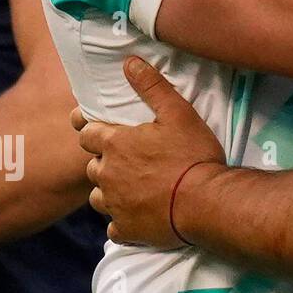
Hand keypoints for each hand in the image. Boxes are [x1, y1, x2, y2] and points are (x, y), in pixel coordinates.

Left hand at [73, 57, 226, 247]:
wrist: (206, 202)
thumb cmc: (192, 155)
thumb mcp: (178, 113)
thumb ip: (152, 87)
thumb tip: (129, 62)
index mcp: (115, 144)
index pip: (86, 133)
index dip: (93, 130)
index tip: (98, 130)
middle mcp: (107, 174)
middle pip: (92, 166)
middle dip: (105, 162)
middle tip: (129, 160)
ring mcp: (114, 205)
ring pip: (99, 197)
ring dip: (110, 191)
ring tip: (133, 188)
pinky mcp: (125, 230)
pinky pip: (114, 226)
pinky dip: (122, 220)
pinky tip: (138, 215)